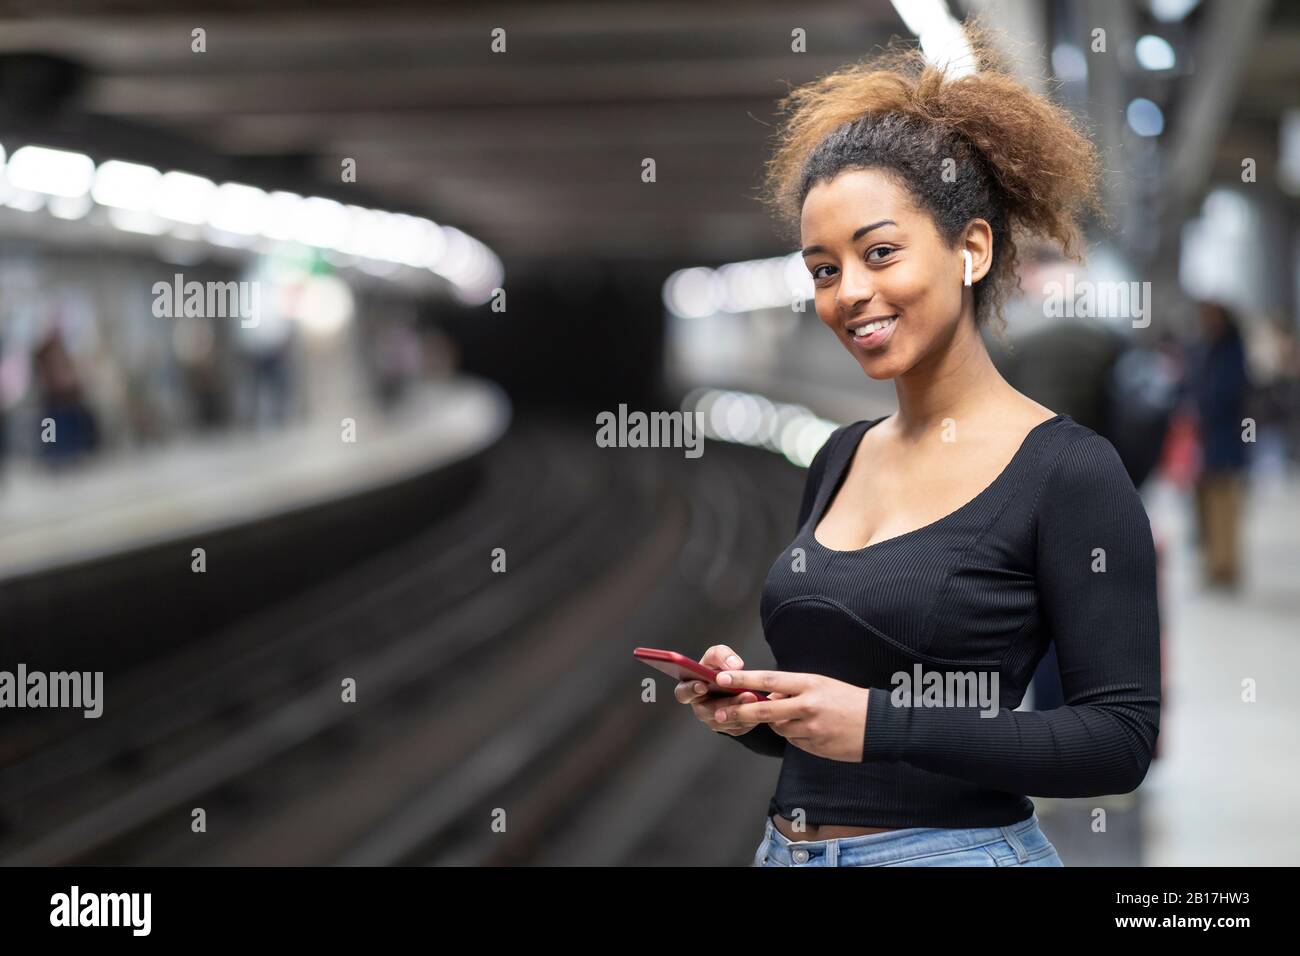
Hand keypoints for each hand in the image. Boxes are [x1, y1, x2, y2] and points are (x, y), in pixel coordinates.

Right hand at [674, 644, 764, 736]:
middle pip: (707, 711)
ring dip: (740, 711)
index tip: (703, 685)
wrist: (737, 682)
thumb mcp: (719, 655)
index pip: (683, 693)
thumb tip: (734, 666)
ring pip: (724, 721)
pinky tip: (758, 708)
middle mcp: (700, 707)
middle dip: (727, 703)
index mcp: (691, 688)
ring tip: (754, 698)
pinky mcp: (729, 728)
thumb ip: (723, 655)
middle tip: (745, 694)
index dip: (691, 690)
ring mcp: (714, 720)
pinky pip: (738, 728)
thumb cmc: (721, 668)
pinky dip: (748, 719)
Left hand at [716, 669, 869, 762]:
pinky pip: (793, 740)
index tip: (722, 678)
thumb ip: (793, 689)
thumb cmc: (848, 701)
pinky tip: (811, 731)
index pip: (769, 679)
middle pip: (764, 709)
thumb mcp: (821, 685)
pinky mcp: (814, 746)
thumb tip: (768, 693)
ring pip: (777, 727)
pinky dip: (794, 735)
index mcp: (809, 684)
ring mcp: (810, 728)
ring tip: (797, 717)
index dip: (743, 679)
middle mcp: (807, 705)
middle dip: (739, 711)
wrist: (879, 725)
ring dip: (776, 723)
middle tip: (720, 713)